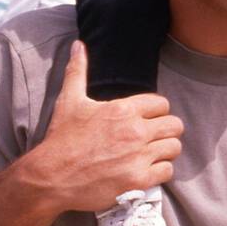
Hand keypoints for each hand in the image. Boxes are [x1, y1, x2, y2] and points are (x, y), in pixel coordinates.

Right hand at [32, 42, 183, 213]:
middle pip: (175, 125)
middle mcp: (135, 131)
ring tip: (152, 154)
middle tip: (153, 137)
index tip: (147, 119)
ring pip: (174, 148)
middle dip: (166, 130)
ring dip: (165, 150)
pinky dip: (160, 171)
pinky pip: (167, 172)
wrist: (51, 176)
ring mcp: (139, 157)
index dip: (156, 111)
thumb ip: (78, 71)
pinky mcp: (138, 180)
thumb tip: (78, 45)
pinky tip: (147, 170)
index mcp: (123, 110)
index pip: (162, 104)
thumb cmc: (61, 138)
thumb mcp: (69, 101)